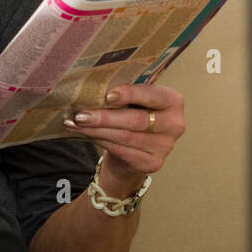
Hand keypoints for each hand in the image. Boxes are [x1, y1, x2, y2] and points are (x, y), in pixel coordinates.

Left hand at [62, 83, 184, 188]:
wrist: (134, 151)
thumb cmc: (133, 117)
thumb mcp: (134, 101)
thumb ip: (124, 94)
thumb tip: (94, 89)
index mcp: (173, 101)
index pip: (151, 95)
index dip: (129, 94)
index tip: (107, 96)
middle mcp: (175, 124)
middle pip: (136, 120)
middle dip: (105, 117)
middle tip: (81, 115)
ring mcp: (166, 146)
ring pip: (125, 137)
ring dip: (97, 130)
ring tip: (77, 123)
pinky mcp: (153, 163)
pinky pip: (121, 150)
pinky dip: (99, 141)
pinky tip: (84, 134)